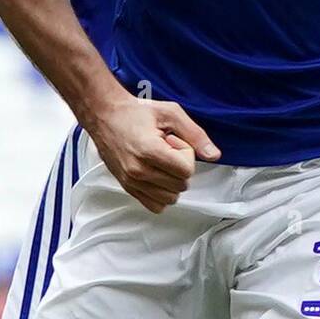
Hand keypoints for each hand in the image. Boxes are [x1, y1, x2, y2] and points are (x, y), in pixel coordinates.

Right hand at [88, 94, 220, 213]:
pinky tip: (157, 174)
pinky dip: (161, 194)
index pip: (185, 171)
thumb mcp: (170, 113)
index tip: (174, 140)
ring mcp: (131, 182)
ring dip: (171, 181)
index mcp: (149, 151)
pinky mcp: (127, 188)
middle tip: (166, 148)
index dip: (186, 154)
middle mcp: (138, 171)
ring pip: (170, 198)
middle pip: (180, 185)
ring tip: (159, 160)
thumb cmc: (136, 112)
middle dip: (180, 166)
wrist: (105, 116)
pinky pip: (155, 206)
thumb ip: (195, 134)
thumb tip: (214, 155)